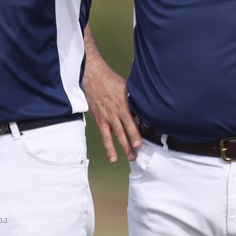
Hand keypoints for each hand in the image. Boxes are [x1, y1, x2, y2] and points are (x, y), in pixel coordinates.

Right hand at [82, 37, 140, 162]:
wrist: (92, 78)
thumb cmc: (110, 81)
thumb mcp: (126, 87)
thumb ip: (133, 100)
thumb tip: (144, 108)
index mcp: (124, 104)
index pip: (132, 121)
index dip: (137, 132)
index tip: (142, 141)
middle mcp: (116, 113)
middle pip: (126, 130)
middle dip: (133, 142)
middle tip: (139, 153)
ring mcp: (107, 118)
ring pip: (117, 136)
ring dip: (124, 147)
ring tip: (131, 158)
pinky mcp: (100, 121)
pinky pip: (105, 136)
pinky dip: (109, 147)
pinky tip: (113, 158)